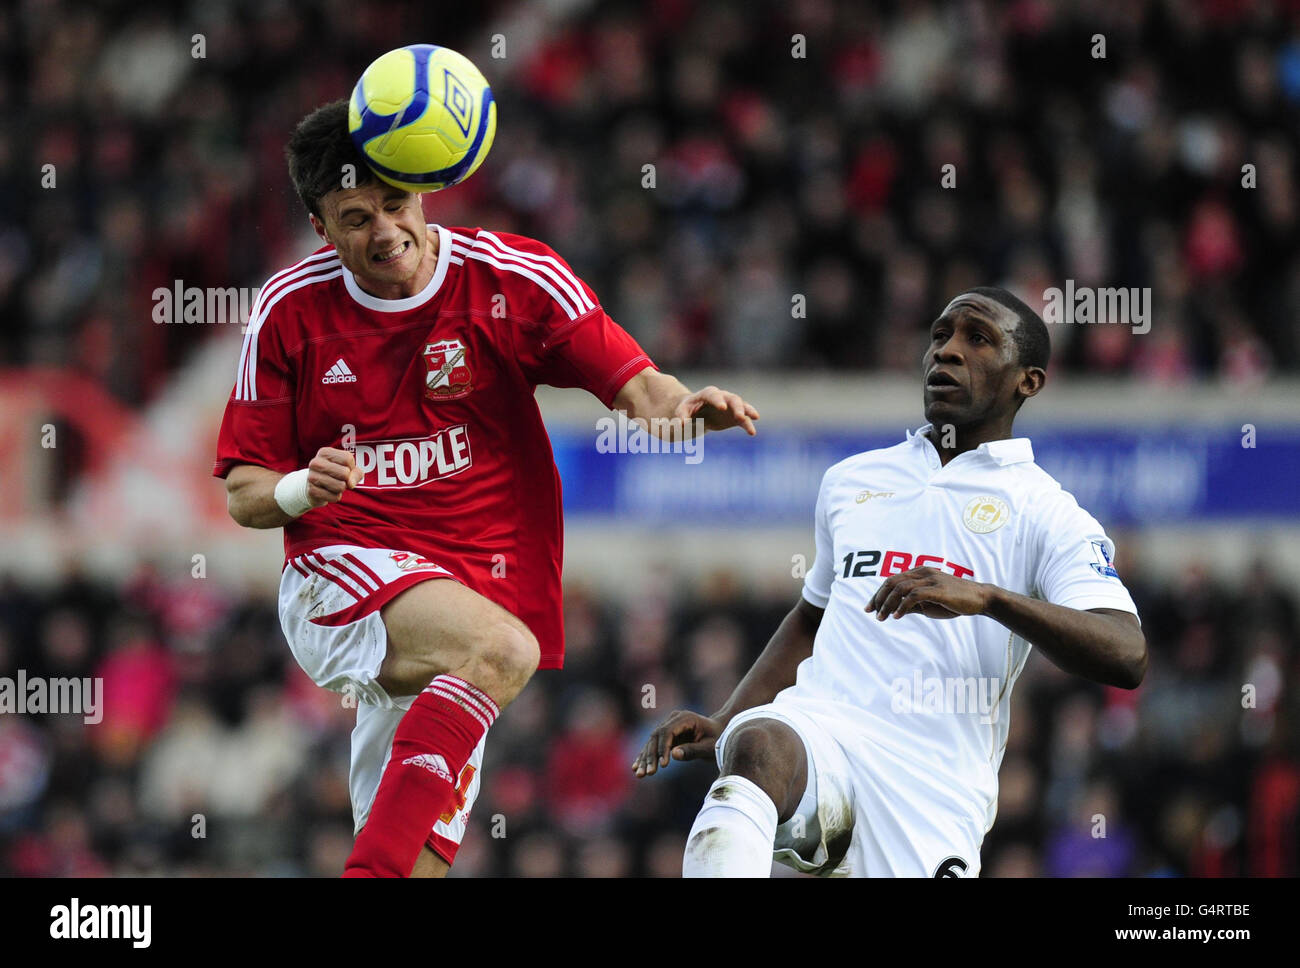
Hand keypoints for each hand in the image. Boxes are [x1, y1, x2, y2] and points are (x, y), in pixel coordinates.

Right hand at [306, 447, 362, 506]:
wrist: (315, 486)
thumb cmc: (335, 474)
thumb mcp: (348, 468)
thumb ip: (356, 473)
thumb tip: (351, 484)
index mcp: (324, 452)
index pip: (347, 459)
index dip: (351, 466)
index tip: (344, 468)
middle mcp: (316, 463)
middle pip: (344, 473)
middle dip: (347, 479)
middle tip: (339, 479)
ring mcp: (312, 477)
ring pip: (340, 486)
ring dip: (341, 489)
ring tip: (334, 485)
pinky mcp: (312, 491)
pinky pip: (335, 497)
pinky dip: (336, 496)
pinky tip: (328, 492)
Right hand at [632, 710, 723, 776]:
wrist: (719, 731)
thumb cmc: (718, 739)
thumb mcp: (709, 747)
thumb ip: (693, 750)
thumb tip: (674, 755)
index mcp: (685, 718)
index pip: (667, 732)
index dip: (663, 748)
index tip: (663, 766)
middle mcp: (674, 719)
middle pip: (656, 736)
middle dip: (651, 756)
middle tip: (648, 773)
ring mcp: (668, 724)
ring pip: (652, 741)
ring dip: (645, 758)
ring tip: (639, 774)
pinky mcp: (666, 733)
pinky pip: (653, 745)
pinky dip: (646, 756)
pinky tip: (636, 767)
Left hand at [674, 386, 758, 435]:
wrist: (696, 413)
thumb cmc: (687, 409)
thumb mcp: (681, 411)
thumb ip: (682, 416)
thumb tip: (683, 424)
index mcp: (707, 394)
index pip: (713, 395)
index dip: (718, 400)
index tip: (722, 407)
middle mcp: (722, 397)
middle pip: (732, 399)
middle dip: (737, 407)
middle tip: (740, 416)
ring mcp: (730, 406)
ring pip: (742, 406)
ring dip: (748, 412)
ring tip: (755, 418)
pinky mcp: (735, 417)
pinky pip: (744, 420)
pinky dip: (748, 425)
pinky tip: (752, 432)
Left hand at [866, 567, 991, 620]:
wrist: (980, 599)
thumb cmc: (954, 601)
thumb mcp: (929, 603)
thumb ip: (912, 605)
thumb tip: (894, 611)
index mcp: (919, 573)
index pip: (892, 581)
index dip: (878, 594)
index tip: (870, 608)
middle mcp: (923, 573)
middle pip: (892, 582)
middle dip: (879, 598)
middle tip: (873, 613)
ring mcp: (930, 579)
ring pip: (900, 588)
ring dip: (888, 603)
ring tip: (883, 617)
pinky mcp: (938, 589)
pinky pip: (914, 596)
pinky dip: (902, 606)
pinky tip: (897, 616)